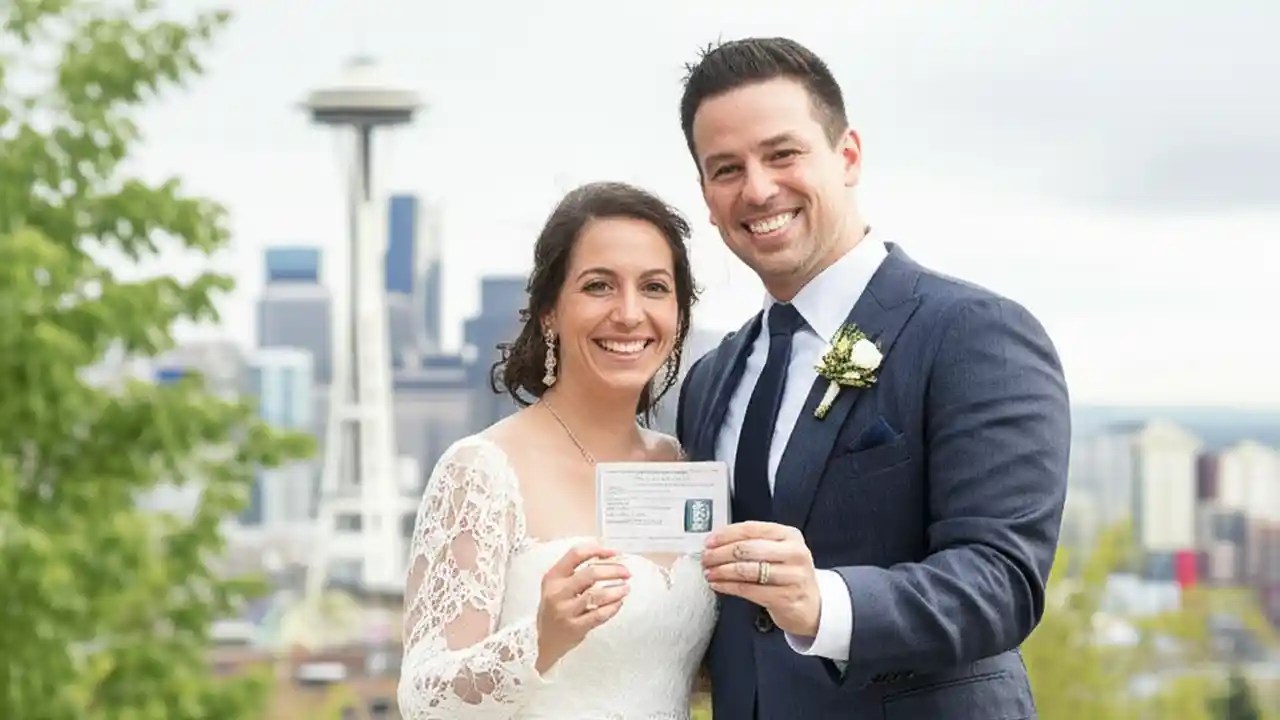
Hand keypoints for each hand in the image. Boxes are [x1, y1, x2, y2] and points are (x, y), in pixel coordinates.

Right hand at [534, 541, 630, 672]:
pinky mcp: (574, 628)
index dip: (598, 550)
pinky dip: (613, 607)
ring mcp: (565, 611)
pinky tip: (618, 603)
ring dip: (616, 590)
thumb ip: (576, 572)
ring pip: (597, 595)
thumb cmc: (555, 609)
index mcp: (553, 577)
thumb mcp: (556, 586)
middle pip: (590, 573)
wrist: (544, 641)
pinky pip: (599, 615)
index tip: (615, 553)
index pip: (576, 554)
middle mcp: (557, 592)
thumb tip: (609, 558)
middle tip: (626, 572)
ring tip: (625, 588)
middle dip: (614, 570)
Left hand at [701, 521, 820, 636]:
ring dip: (721, 571)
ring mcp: (792, 576)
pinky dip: (728, 587)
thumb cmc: (788, 574)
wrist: (811, 604)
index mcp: (789, 535)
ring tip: (709, 572)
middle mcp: (794, 553)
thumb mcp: (778, 551)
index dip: (726, 534)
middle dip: (720, 554)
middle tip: (706, 558)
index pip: (752, 528)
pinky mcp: (785, 597)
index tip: (709, 541)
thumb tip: (716, 541)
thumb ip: (753, 543)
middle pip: (747, 549)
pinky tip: (718, 585)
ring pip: (746, 570)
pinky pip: (749, 589)